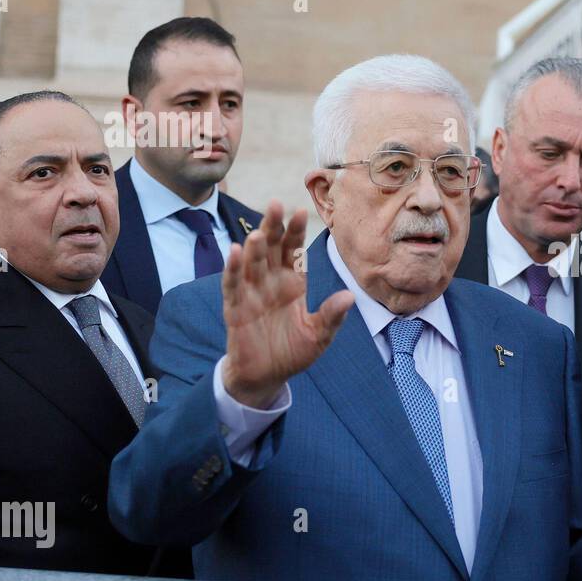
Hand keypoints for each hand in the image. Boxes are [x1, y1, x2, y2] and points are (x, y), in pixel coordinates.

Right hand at [221, 201, 354, 407]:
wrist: (267, 376)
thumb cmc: (293, 352)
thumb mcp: (319, 336)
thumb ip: (331, 316)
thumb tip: (349, 296)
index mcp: (293, 284)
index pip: (294, 252)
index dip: (295, 232)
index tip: (300, 211)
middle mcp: (271, 283)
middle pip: (270, 249)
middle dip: (272, 228)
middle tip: (274, 203)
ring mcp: (251, 294)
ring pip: (251, 264)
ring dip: (253, 248)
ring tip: (257, 233)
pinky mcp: (235, 309)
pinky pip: (232, 286)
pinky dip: (232, 269)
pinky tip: (234, 251)